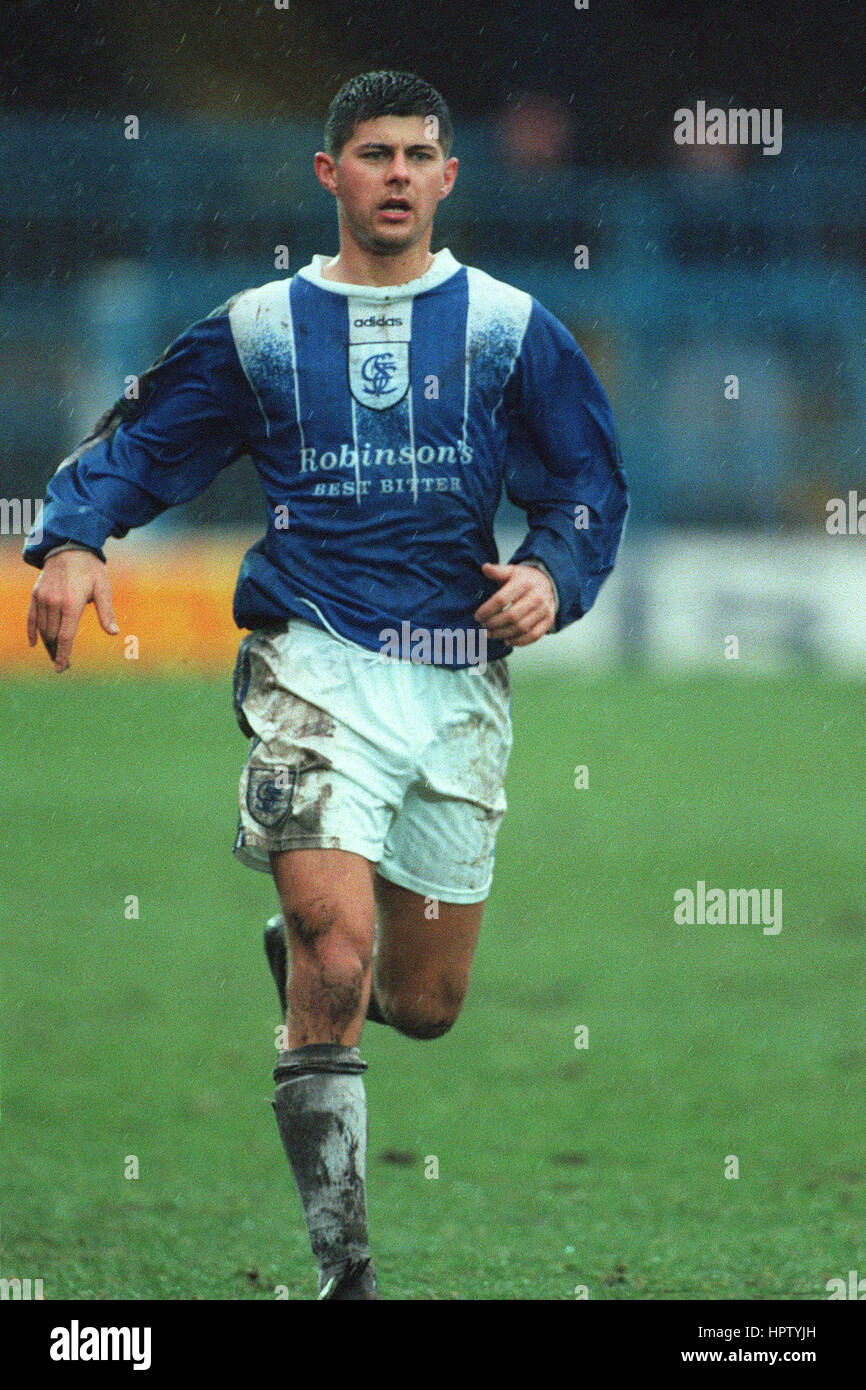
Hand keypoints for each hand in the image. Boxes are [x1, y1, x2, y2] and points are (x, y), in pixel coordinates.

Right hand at [27, 550, 118, 672]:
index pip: (66, 637)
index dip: (64, 655)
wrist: (69, 547)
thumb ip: (106, 612)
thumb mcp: (103, 589)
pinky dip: (32, 632)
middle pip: (53, 636)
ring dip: (47, 645)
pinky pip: (31, 617)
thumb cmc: (91, 569)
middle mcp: (54, 602)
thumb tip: (114, 633)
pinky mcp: (36, 594)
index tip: (63, 668)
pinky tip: (34, 644)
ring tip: (54, 655)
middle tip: (62, 665)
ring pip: (43, 629)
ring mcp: (43, 598)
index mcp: (72, 603)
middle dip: (57, 653)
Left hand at [474, 562, 555, 646]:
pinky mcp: (549, 620)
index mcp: (524, 583)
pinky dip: (519, 642)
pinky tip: (507, 640)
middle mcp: (536, 597)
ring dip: (503, 634)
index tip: (478, 616)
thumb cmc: (525, 579)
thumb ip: (497, 571)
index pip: (501, 600)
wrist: (550, 583)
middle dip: (493, 624)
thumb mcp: (512, 571)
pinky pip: (533, 635)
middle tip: (484, 626)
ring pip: (521, 628)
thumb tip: (485, 567)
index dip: (487, 610)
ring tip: (491, 634)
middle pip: (511, 616)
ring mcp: (544, 610)